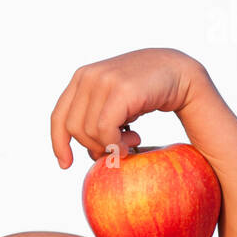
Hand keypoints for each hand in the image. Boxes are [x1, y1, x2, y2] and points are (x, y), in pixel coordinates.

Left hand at [49, 47, 204, 167]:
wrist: (178, 72)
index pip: (58, 116)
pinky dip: (115, 144)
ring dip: (110, 145)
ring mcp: (103, 80)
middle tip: (117, 149)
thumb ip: (96, 118)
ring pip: (90, 131)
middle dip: (94, 146)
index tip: (65, 164)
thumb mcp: (113, 102)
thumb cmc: (145, 92)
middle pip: (74, 128)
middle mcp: (88, 76)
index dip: (59, 142)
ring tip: (132, 141)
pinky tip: (133, 141)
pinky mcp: (121, 89)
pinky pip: (105, 129)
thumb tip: (88, 153)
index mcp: (81, 78)